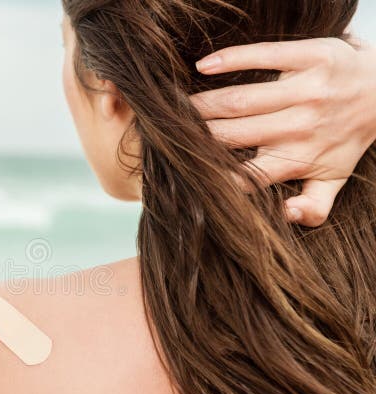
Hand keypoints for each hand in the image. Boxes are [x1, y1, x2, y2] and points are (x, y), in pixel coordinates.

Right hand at [192, 38, 375, 226]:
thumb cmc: (348, 138)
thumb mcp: (334, 178)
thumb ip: (313, 207)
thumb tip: (284, 216)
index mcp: (299, 158)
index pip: (245, 175)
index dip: (211, 175)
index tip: (184, 172)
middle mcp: (301, 126)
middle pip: (232, 134)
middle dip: (195, 135)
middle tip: (168, 133)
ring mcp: (306, 90)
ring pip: (240, 100)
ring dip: (202, 103)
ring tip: (177, 106)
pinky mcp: (310, 56)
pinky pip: (263, 55)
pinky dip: (230, 59)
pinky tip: (204, 66)